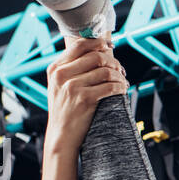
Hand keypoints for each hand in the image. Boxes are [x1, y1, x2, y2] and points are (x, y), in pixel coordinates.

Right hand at [44, 38, 127, 155]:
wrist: (62, 136)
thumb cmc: (65, 110)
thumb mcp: (60, 86)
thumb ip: (72, 69)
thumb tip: (97, 51)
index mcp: (55, 69)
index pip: (80, 46)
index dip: (98, 43)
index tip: (109, 47)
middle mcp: (62, 75)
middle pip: (96, 56)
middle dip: (113, 61)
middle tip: (120, 69)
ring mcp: (72, 87)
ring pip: (106, 71)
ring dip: (119, 75)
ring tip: (123, 81)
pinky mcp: (84, 100)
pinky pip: (110, 86)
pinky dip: (120, 86)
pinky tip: (122, 89)